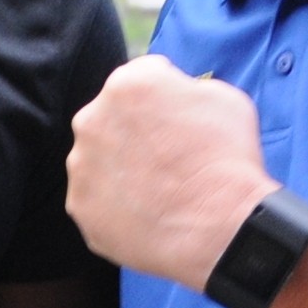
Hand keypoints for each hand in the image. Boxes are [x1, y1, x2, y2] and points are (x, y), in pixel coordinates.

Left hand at [65, 55, 275, 288]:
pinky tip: (145, 212)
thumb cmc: (228, 159)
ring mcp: (80, 165)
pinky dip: (116, 203)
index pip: (138, 79)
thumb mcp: (222, 97)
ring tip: (156, 189)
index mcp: (126, 85)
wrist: (221, 228)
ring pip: (97, 158)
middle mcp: (91, 120)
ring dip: (120, 167)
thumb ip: (183, 87)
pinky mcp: (79, 206)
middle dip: (133, 131)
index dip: (162, 98)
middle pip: (110, 118)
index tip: (177, 119)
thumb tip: (172, 97)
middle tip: (165, 157)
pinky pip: (95, 198)